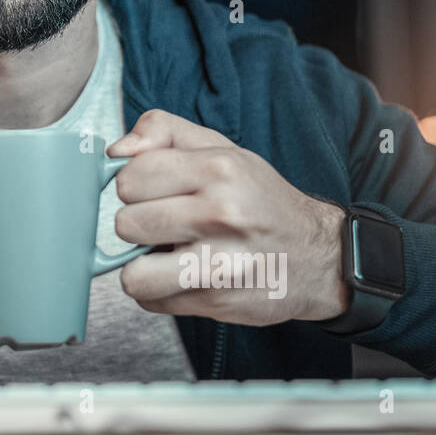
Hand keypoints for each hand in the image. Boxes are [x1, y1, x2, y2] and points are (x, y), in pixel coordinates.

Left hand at [107, 109, 350, 326]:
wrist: (320, 256)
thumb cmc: (259, 200)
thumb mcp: (220, 149)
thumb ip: (163, 132)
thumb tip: (115, 151)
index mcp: (219, 168)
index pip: (130, 177)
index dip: (133, 186)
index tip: (152, 191)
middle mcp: (221, 214)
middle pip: (126, 225)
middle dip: (138, 226)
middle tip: (165, 225)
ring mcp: (220, 264)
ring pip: (133, 274)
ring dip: (142, 266)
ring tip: (165, 255)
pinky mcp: (217, 302)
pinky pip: (152, 301)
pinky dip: (158, 291)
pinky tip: (182, 276)